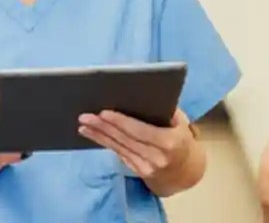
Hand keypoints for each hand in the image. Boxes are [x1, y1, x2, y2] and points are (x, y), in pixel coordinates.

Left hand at [78, 108, 194, 178]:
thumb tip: (142, 96)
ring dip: (99, 136)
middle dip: (103, 127)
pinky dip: (105, 143)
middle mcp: (157, 158)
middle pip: (125, 139)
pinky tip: (93, 135)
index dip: (120, 122)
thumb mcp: (182, 123)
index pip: (139, 131)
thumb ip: (167, 111)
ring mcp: (146, 168)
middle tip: (85, 116)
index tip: (103, 113)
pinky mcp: (138, 172)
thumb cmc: (182, 138)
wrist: (185, 171)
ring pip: (118, 148)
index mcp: (169, 143)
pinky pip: (119, 154)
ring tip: (84, 124)